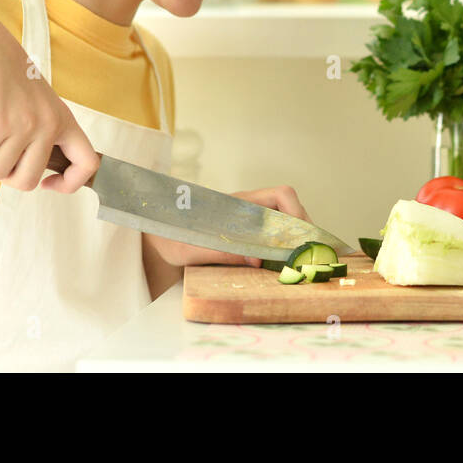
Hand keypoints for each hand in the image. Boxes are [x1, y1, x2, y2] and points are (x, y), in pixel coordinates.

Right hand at [0, 5, 98, 193]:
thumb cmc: (2, 74)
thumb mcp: (34, 103)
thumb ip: (39, 132)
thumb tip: (30, 172)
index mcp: (63, 120)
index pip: (87, 163)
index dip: (70, 183)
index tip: (47, 182)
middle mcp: (48, 124)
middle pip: (29, 180)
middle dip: (6, 175)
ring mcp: (24, 125)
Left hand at [147, 186, 312, 267]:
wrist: (156, 240)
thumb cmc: (170, 238)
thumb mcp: (191, 248)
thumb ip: (220, 252)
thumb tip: (255, 261)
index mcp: (239, 203)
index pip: (280, 194)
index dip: (297, 210)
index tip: (300, 235)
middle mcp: (249, 210)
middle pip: (290, 210)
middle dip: (302, 231)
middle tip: (306, 256)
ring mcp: (250, 223)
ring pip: (286, 225)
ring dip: (294, 241)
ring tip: (297, 263)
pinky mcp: (247, 237)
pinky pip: (274, 238)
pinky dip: (283, 251)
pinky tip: (281, 267)